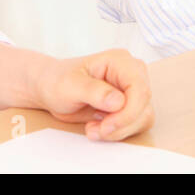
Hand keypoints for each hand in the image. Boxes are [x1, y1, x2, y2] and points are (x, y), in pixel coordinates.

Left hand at [32, 49, 153, 141]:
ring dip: (118, 131)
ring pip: (142, 118)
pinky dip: (118, 133)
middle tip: (96, 130)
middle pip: (144, 105)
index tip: (107, 126)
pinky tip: (99, 128)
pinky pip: (135, 125)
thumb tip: (118, 101)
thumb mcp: (70, 85)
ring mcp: (131, 91)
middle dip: (121, 124)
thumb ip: (94, 91)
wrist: (50, 88)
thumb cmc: (58, 80)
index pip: (140, 88)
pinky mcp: (129, 106)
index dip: (128, 112)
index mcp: (119, 61)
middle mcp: (130, 74)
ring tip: (94, 129)